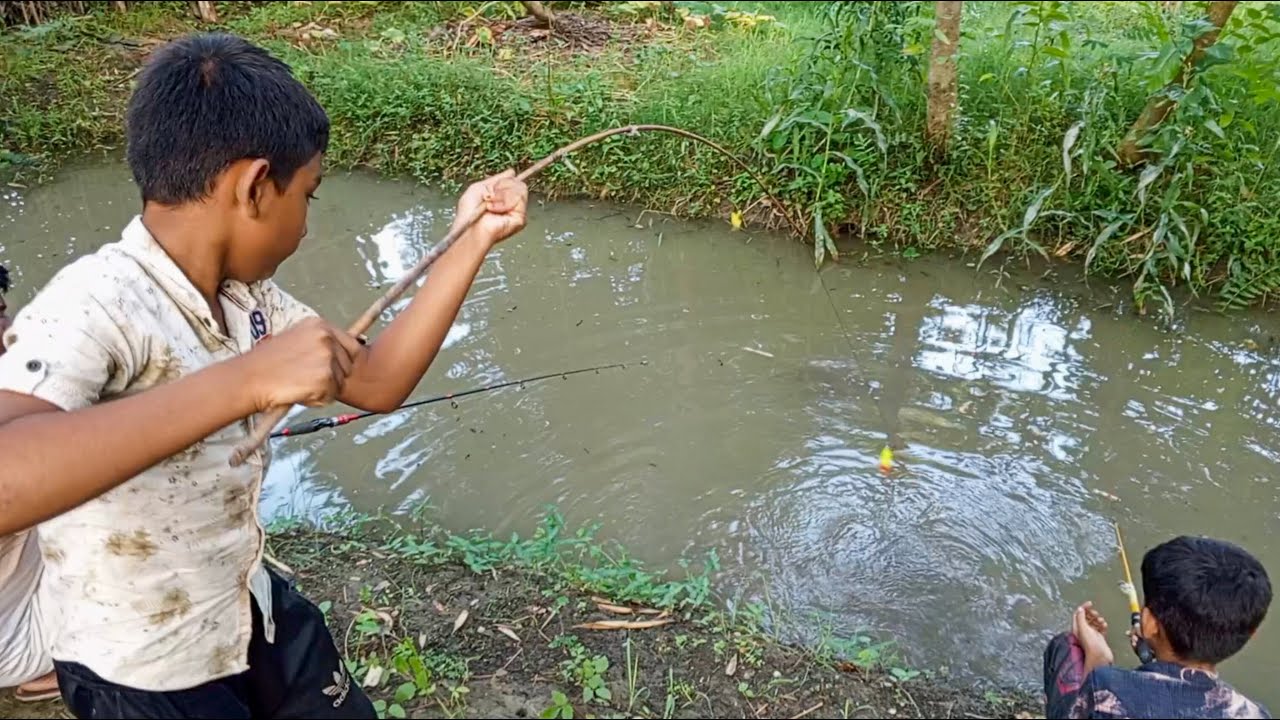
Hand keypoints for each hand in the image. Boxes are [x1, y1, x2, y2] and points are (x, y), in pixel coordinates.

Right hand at [239, 317, 363, 411]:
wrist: (248, 378)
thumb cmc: (267, 362)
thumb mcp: (295, 339)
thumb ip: (319, 343)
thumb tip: (342, 353)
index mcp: (320, 325)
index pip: (352, 345)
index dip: (342, 362)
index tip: (327, 369)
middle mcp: (326, 338)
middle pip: (348, 366)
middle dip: (332, 377)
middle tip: (305, 378)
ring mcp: (327, 358)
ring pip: (340, 383)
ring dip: (324, 389)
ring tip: (299, 384)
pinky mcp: (325, 378)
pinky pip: (330, 396)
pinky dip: (316, 400)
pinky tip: (298, 392)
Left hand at [454, 170, 527, 248]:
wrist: (469, 227)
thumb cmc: (469, 213)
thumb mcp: (479, 188)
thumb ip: (497, 179)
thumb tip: (512, 172)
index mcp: (504, 198)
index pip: (514, 181)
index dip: (505, 181)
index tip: (493, 188)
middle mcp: (512, 205)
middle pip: (519, 183)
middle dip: (502, 186)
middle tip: (490, 197)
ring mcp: (518, 212)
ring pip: (521, 188)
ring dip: (501, 195)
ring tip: (491, 205)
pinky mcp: (521, 219)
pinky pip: (519, 198)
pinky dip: (504, 202)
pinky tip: (495, 210)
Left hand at [1072, 601, 1114, 673]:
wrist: (1101, 657)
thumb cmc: (1092, 646)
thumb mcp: (1083, 629)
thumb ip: (1081, 618)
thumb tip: (1080, 609)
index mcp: (1077, 629)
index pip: (1078, 614)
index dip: (1083, 607)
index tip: (1090, 603)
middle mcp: (1083, 632)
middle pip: (1086, 617)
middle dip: (1091, 613)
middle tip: (1096, 613)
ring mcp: (1091, 635)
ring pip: (1094, 622)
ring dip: (1098, 619)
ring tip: (1100, 621)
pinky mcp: (1099, 638)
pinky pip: (1100, 628)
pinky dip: (1102, 625)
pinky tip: (1104, 625)